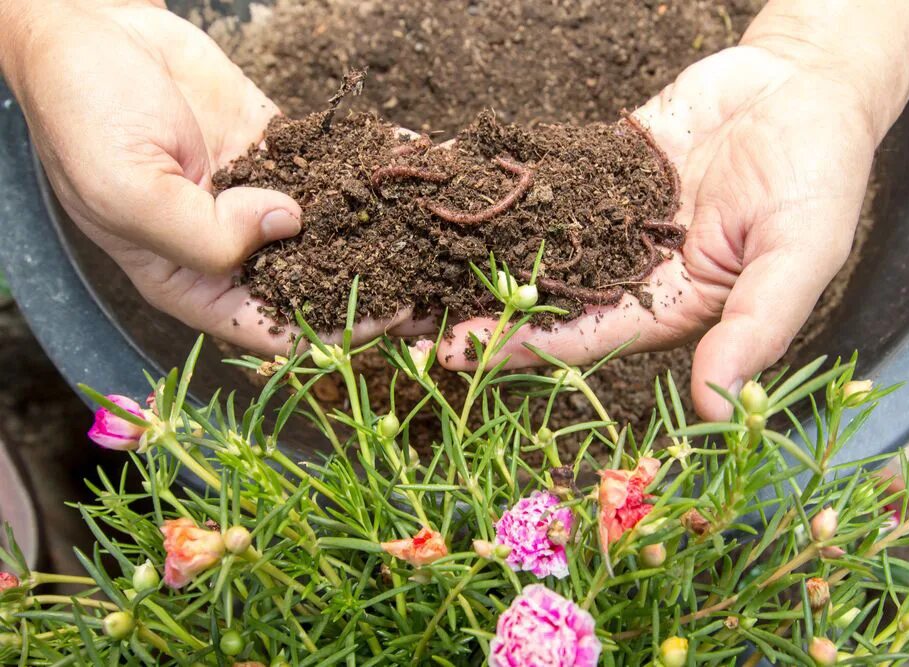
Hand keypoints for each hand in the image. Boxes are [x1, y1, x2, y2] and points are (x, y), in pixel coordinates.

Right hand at [1, 0, 426, 352]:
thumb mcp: (126, 188)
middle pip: (318, 285)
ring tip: (452, 221)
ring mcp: (260, 197)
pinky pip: (336, 162)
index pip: (275, 329)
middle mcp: (233, 247)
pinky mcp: (279, 149)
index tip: (396, 317)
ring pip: (335, 224)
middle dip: (381, 284)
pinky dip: (375, 161)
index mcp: (192, 280)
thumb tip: (289, 225)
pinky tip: (425, 158)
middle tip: (445, 278)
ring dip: (389, 224)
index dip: (337, 331)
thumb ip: (203, 231)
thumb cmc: (83, 112)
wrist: (87, 28)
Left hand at [439, 45, 883, 418]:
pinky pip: (542, 182)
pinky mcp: (601, 170)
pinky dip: (495, 185)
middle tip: (393, 317)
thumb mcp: (798, 256)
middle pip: (540, 298)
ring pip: (529, 242)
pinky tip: (439, 187)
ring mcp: (610, 220)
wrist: (807, 86)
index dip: (518, 348)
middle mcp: (629, 272)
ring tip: (396, 258)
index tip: (451, 355)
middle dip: (471, 308)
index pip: (581, 339)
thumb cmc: (819, 175)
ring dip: (468, 253)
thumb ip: (756, 327)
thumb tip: (720, 410)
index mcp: (670, 306)